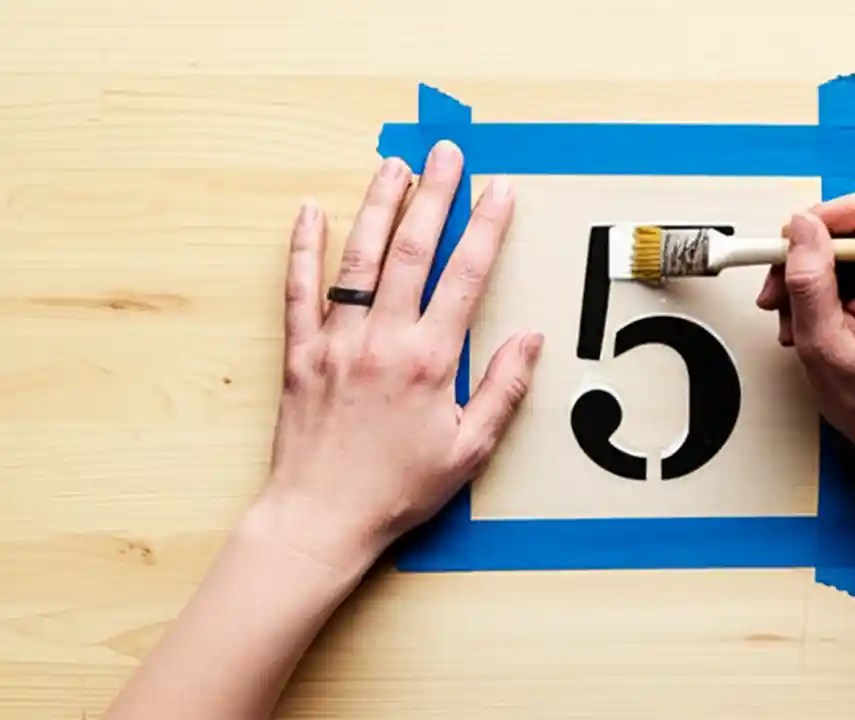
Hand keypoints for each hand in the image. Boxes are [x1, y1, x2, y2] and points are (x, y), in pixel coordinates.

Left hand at [255, 142, 541, 571]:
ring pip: (357, 257)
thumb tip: (530, 339)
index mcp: (429, 361)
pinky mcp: (299, 353)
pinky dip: (303, 247)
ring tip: (394, 166)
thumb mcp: (469, 450)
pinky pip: (299, 289)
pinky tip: (308, 211)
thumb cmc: (398, 489)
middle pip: (411, 250)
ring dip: (377, 205)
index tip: (500, 192)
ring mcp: (336, 341)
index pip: (465, 276)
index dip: (485, 228)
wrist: (322, 518)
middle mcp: (382, 340)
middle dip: (434, 195)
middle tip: (447, 153)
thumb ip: (503, 389)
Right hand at [756, 186, 854, 465]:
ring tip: (796, 321)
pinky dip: (835, 290)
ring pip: (854, 249)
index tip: (790, 249)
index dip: (822, 219)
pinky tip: (818, 323)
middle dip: (810, 256)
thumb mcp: (824, 344)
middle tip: (779, 295)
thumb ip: (809, 280)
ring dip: (817, 278)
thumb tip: (799, 226)